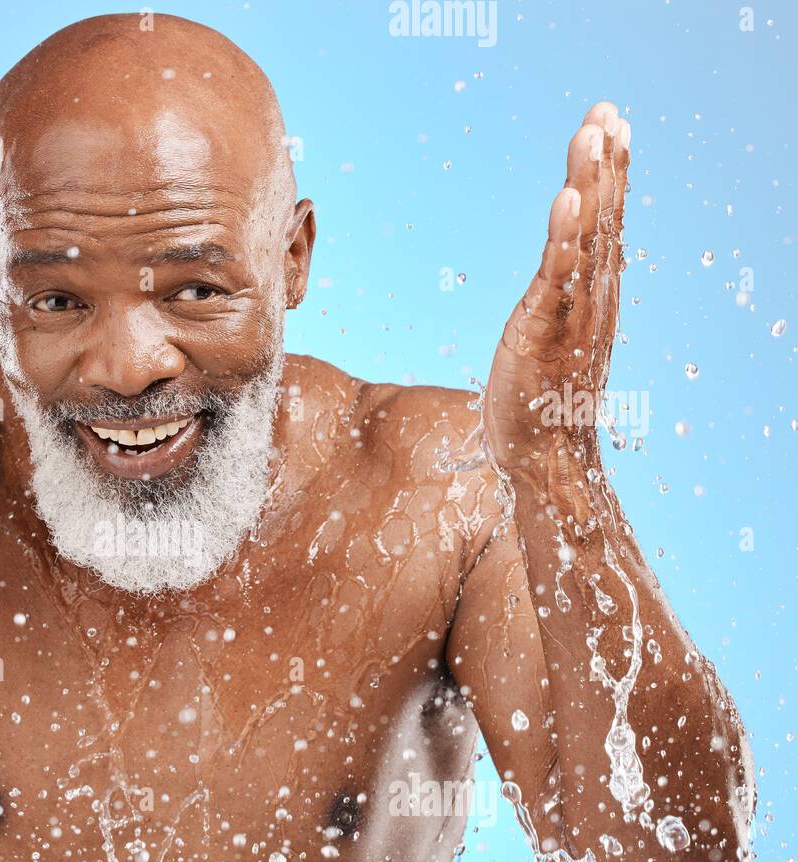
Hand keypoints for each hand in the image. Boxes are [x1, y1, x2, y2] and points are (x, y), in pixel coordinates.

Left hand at [485, 101, 630, 474]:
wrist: (544, 454)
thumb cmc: (542, 398)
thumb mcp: (552, 336)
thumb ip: (558, 301)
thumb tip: (556, 279)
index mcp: (593, 293)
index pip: (606, 222)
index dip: (610, 173)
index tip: (613, 124)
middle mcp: (592, 297)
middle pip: (603, 218)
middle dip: (605, 163)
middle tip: (606, 111)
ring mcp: (573, 311)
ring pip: (586, 238)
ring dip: (589, 183)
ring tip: (592, 133)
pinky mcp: (546, 329)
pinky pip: (559, 276)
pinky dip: (564, 237)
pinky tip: (567, 199)